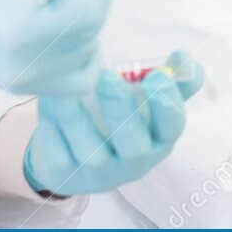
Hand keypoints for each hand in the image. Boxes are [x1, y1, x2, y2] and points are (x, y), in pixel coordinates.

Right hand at [0, 0, 127, 94]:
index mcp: (23, 30)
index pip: (89, 6)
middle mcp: (27, 65)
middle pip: (91, 27)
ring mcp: (26, 82)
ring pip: (89, 53)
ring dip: (91, 18)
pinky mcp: (25, 88)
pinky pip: (75, 77)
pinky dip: (83, 51)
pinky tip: (70, 24)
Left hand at [25, 52, 205, 195]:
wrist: (79, 148)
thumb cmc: (123, 114)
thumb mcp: (148, 97)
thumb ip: (172, 77)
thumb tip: (180, 57)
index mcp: (160, 138)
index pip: (172, 127)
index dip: (166, 104)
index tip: (155, 75)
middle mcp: (134, 162)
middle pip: (133, 145)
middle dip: (122, 110)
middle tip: (108, 77)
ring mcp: (100, 173)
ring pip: (91, 152)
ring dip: (79, 116)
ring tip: (69, 85)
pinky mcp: (68, 174)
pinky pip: (60, 153)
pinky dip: (53, 126)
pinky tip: (51, 99)